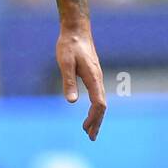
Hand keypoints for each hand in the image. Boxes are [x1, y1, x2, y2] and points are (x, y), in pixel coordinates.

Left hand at [56, 23, 105, 140]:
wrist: (76, 30)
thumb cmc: (69, 45)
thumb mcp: (65, 63)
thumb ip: (68, 81)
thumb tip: (71, 102)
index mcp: (93, 78)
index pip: (98, 103)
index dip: (94, 118)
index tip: (86, 130)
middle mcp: (98, 79)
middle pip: (102, 106)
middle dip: (97, 123)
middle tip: (91, 138)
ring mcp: (96, 77)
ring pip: (101, 101)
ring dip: (96, 117)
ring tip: (89, 131)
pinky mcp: (93, 75)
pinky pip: (98, 96)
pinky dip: (95, 108)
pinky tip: (90, 113)